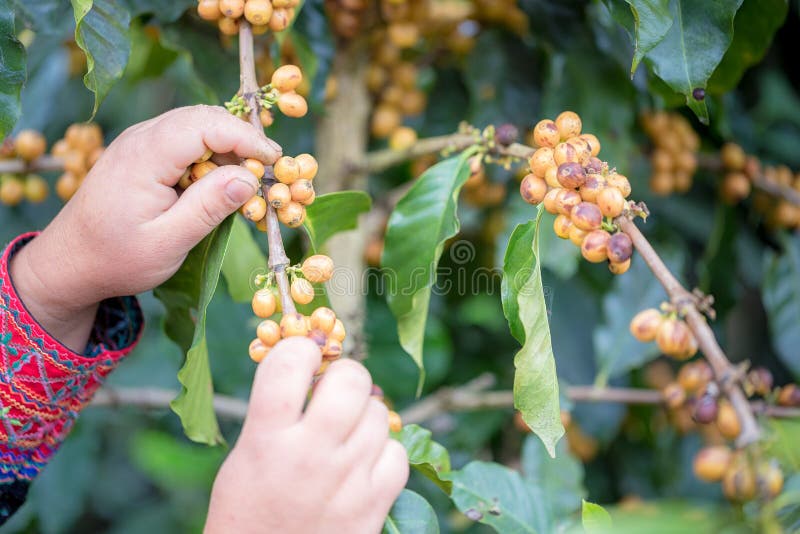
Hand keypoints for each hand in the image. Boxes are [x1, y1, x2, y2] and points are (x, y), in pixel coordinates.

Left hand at [10, 105, 280, 350]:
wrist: (69, 263)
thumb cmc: (116, 259)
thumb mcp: (167, 243)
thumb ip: (208, 208)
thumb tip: (249, 178)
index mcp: (144, 156)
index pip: (205, 125)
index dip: (245, 138)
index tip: (275, 162)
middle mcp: (140, 138)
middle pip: (203, 117)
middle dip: (241, 139)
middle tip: (268, 171)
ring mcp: (139, 141)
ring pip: (195, 124)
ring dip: (227, 147)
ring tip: (248, 180)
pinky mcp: (141, 151)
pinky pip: (184, 138)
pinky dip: (210, 153)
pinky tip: (219, 182)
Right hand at [205, 338, 408, 533]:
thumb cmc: (248, 512)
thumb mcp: (246, 456)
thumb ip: (275, 411)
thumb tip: (313, 365)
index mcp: (266, 438)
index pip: (290, 363)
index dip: (300, 348)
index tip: (304, 356)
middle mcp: (309, 454)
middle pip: (351, 379)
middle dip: (345, 375)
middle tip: (336, 389)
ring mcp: (347, 479)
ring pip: (379, 413)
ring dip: (365, 415)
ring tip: (347, 433)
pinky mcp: (373, 505)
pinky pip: (398, 453)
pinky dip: (385, 452)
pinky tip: (364, 463)